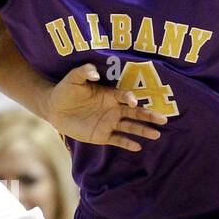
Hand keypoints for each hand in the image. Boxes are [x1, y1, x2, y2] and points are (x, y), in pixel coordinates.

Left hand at [45, 65, 166, 150]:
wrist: (54, 108)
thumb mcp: (74, 78)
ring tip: (156, 135)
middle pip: (135, 113)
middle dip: (149, 116)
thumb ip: (84, 72)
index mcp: (110, 95)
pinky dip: (127, 143)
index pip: (125, 97)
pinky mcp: (102, 136)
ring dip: (143, 131)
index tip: (134, 102)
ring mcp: (109, 123)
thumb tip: (95, 73)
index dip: (130, 99)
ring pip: (130, 127)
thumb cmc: (65, 90)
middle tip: (164, 119)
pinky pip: (117, 140)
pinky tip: (138, 147)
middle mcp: (113, 109)